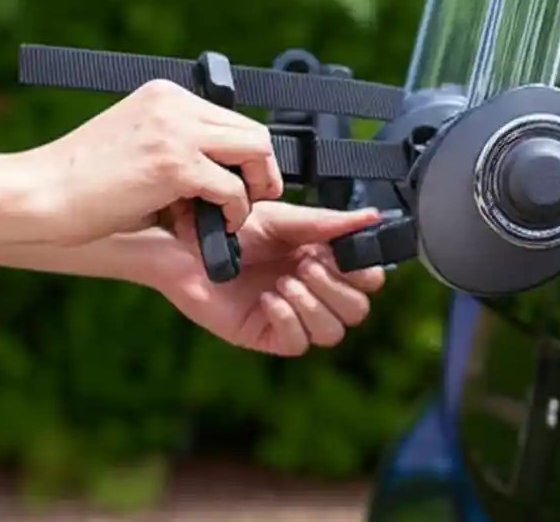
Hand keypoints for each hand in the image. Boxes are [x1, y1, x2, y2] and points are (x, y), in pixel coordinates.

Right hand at [23, 80, 283, 243]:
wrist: (39, 194)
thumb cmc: (81, 183)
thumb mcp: (140, 151)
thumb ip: (182, 154)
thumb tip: (228, 182)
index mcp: (165, 96)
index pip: (232, 120)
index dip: (244, 157)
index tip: (241, 184)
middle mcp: (175, 105)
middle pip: (253, 132)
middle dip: (260, 173)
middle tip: (247, 203)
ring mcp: (176, 131)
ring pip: (254, 152)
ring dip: (251, 191)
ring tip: (224, 217)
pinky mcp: (175, 164)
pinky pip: (232, 189)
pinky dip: (232, 213)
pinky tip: (208, 228)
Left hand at [143, 201, 385, 355]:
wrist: (186, 247)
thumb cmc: (233, 229)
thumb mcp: (286, 220)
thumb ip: (330, 223)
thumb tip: (373, 217)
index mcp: (324, 262)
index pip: (367, 280)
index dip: (364, 272)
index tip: (341, 255)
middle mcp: (313, 292)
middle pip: (356, 310)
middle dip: (335, 288)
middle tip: (305, 265)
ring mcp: (291, 316)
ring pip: (332, 332)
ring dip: (314, 305)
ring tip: (285, 281)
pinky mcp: (265, 335)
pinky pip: (297, 343)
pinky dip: (289, 319)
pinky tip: (268, 298)